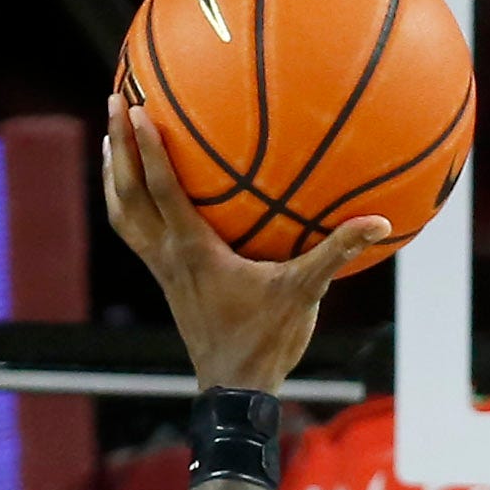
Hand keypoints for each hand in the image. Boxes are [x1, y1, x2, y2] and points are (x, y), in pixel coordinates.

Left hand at [103, 94, 389, 391]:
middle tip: (115, 99)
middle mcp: (169, 256)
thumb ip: (336, 253)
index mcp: (195, 251)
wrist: (235, 390)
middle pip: (130, 192)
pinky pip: (135, 233)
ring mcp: (162, 270)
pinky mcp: (165, 280)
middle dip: (120, 144)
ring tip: (112, 134)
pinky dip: (127, 203)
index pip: (164, 190)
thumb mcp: (305, 294)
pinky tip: (135, 187)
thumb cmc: (268, 341)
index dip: (149, 148)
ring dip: (114, 172)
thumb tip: (377, 223)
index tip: (139, 107)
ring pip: (123, 212)